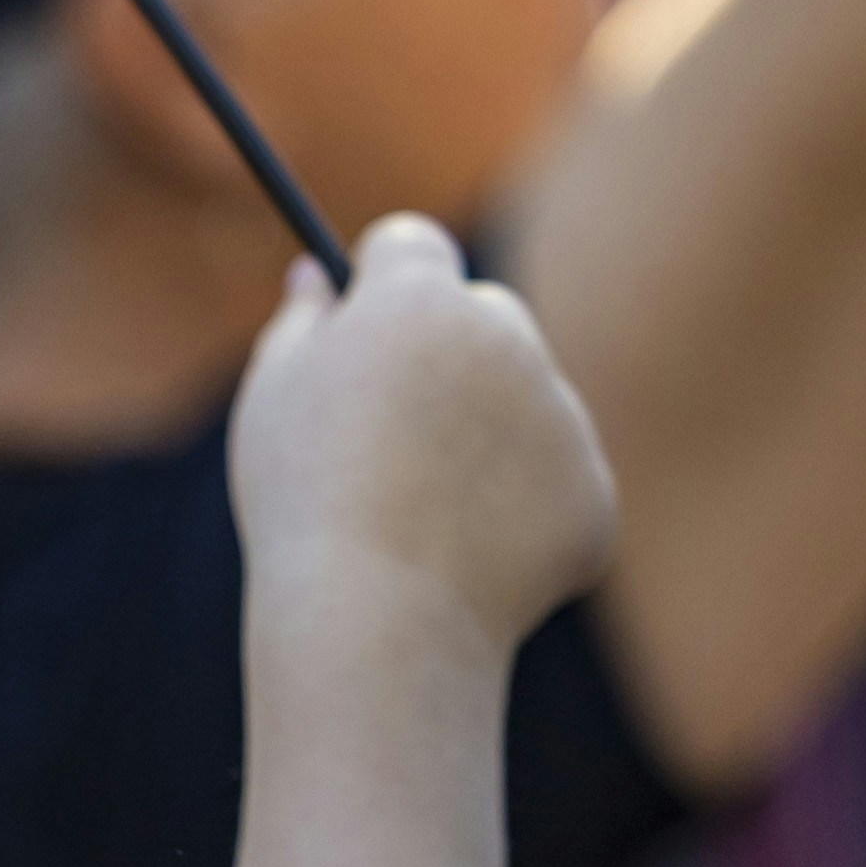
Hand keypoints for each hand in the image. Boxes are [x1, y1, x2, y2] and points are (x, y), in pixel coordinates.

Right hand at [228, 216, 617, 656]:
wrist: (379, 621)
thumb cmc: (306, 507)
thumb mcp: (272, 403)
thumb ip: (298, 325)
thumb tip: (316, 276)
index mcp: (418, 299)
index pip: (412, 245)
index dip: (382, 284)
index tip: (365, 324)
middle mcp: (504, 335)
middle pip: (484, 315)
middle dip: (448, 357)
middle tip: (393, 435)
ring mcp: (560, 412)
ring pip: (527, 403)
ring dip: (487, 438)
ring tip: (421, 516)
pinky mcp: (593, 489)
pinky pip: (555, 484)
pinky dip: (519, 515)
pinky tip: (465, 559)